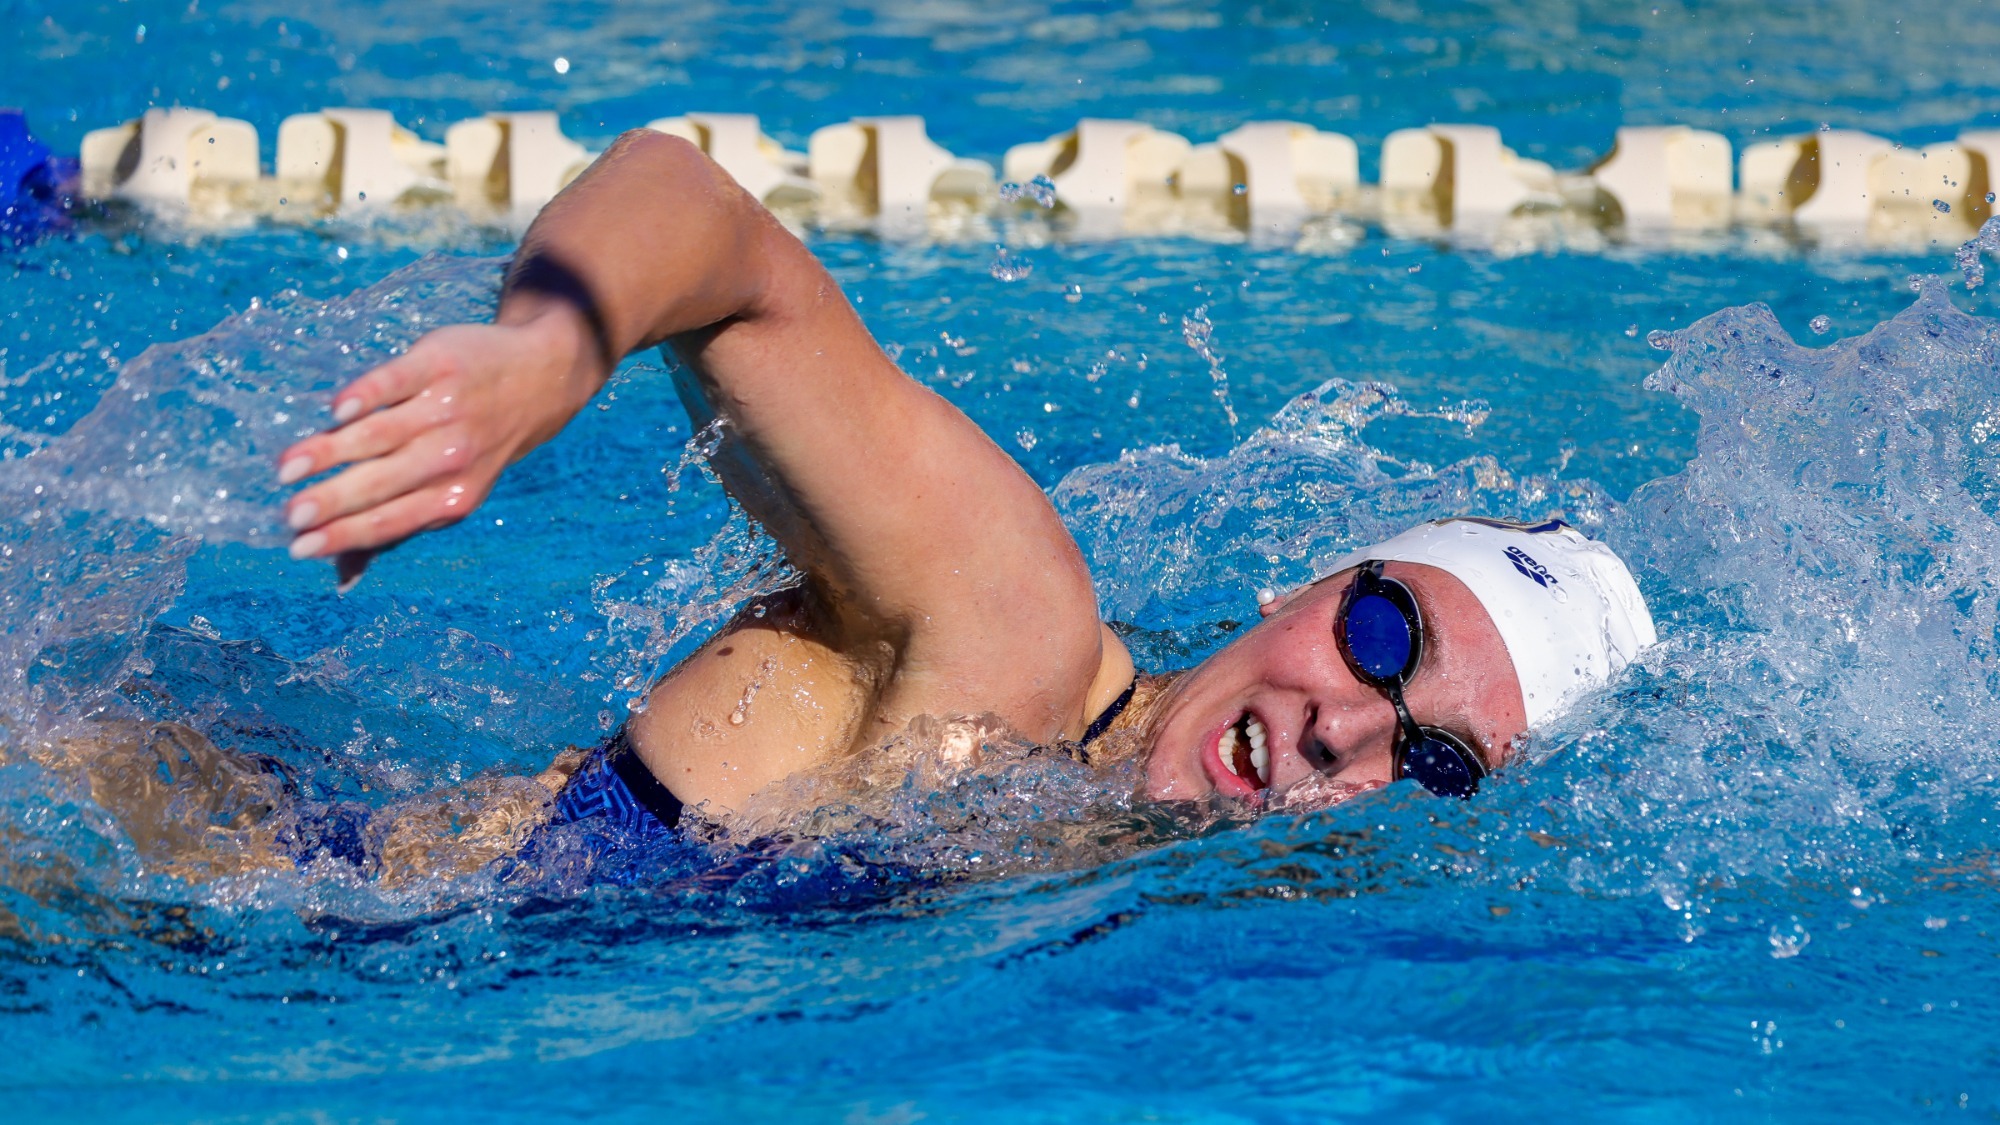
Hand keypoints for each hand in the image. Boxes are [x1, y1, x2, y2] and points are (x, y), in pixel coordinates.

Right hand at [276, 306, 600, 586]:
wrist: (537, 379)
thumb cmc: (471, 447)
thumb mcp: (450, 494)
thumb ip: (394, 529)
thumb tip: (341, 579)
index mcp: (453, 497)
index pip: (389, 521)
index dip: (345, 535)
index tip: (300, 546)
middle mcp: (451, 457)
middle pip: (382, 483)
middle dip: (333, 501)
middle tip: (291, 513)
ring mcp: (445, 409)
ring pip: (381, 434)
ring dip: (331, 451)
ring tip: (288, 467)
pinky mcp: (437, 365)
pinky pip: (396, 382)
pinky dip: (367, 396)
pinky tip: (338, 411)